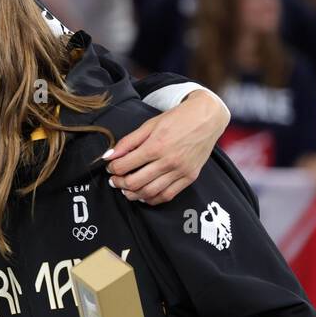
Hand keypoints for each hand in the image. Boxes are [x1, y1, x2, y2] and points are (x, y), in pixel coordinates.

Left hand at [105, 90, 227, 203]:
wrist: (207, 117)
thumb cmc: (177, 118)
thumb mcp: (149, 125)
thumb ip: (128, 142)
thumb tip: (108, 156)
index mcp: (156, 146)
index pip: (125, 165)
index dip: (112, 168)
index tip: (110, 167)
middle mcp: (168, 161)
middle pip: (135, 182)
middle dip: (119, 183)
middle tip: (114, 180)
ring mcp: (181, 171)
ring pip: (150, 192)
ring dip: (133, 194)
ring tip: (126, 189)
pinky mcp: (190, 177)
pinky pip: (168, 195)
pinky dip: (152, 199)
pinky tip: (144, 195)